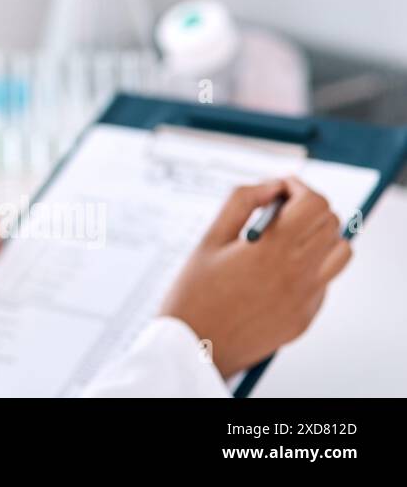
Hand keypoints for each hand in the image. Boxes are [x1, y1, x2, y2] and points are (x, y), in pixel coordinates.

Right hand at [159, 175, 353, 378]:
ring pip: (340, 252)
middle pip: (331, 224)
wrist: (194, 347)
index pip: (315, 205)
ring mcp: (306, 299)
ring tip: (287, 238)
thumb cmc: (194, 294)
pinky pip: (324, 282)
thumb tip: (271, 187)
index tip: (282, 189)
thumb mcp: (209, 239)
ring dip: (320, 237)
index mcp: (273, 250)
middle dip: (308, 208)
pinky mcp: (306, 317)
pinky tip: (276, 272)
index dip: (299, 188)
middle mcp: (298, 274)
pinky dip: (310, 267)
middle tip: (280, 210)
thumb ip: (241, 203)